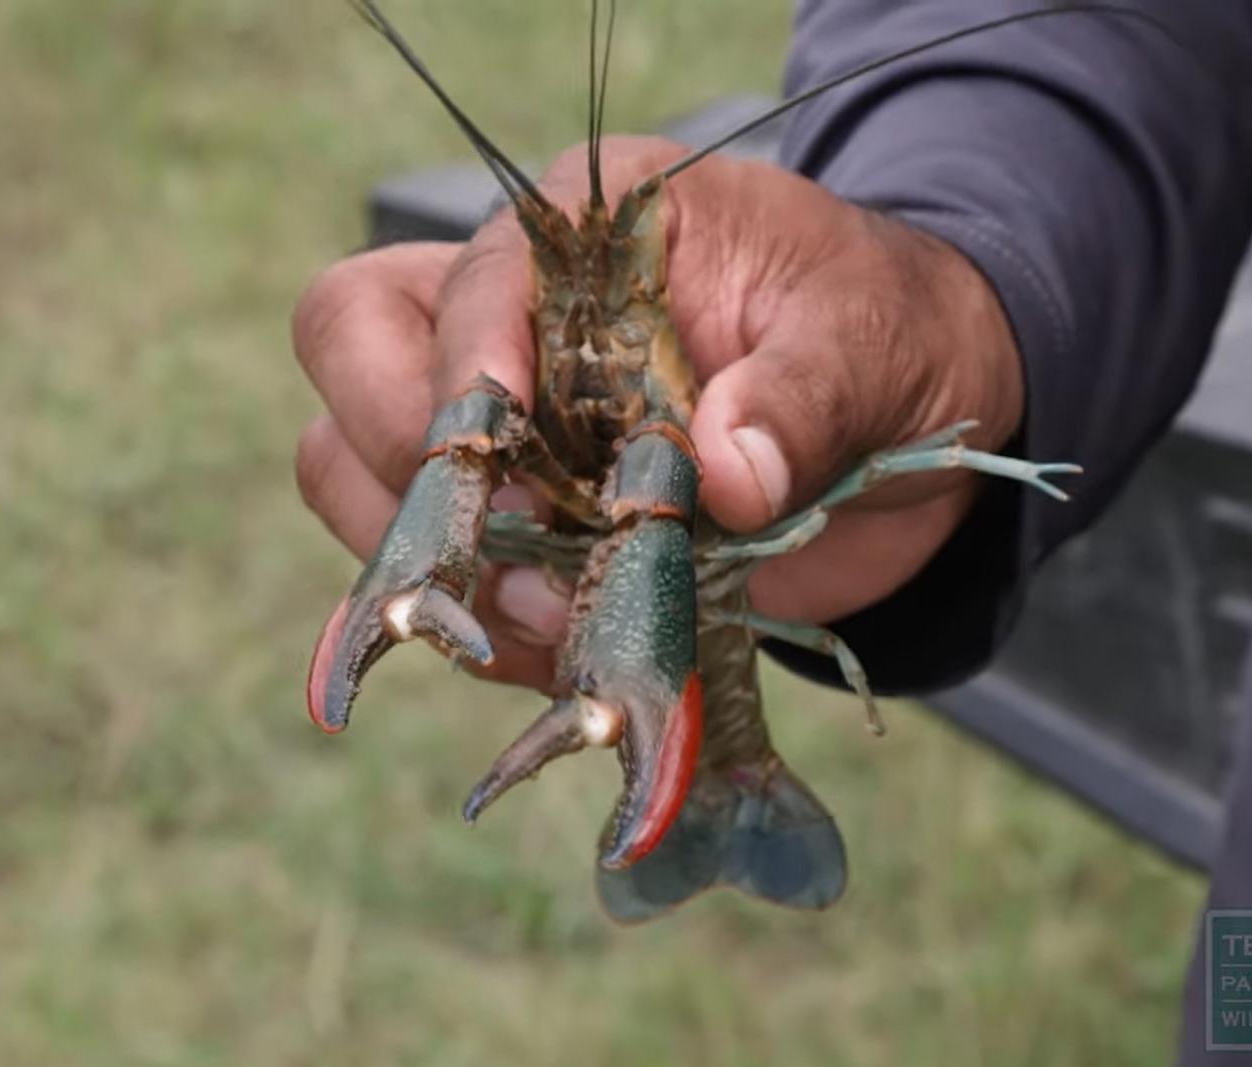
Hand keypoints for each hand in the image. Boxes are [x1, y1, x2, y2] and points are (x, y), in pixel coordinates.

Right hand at [293, 136, 1023, 692]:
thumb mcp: (868, 340)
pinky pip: (425, 577)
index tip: (506, 446)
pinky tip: (573, 650)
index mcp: (588, 232)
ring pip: (348, 465)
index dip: (469, 360)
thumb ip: (802, 396)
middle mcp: (508, 312)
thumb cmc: (881, 337)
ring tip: (556, 611)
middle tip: (509, 534)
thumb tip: (724, 478)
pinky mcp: (502, 522)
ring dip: (429, 559)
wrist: (903, 429)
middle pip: (350, 342)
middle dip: (407, 453)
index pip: (469, 275)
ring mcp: (492, 421)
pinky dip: (482, 631)